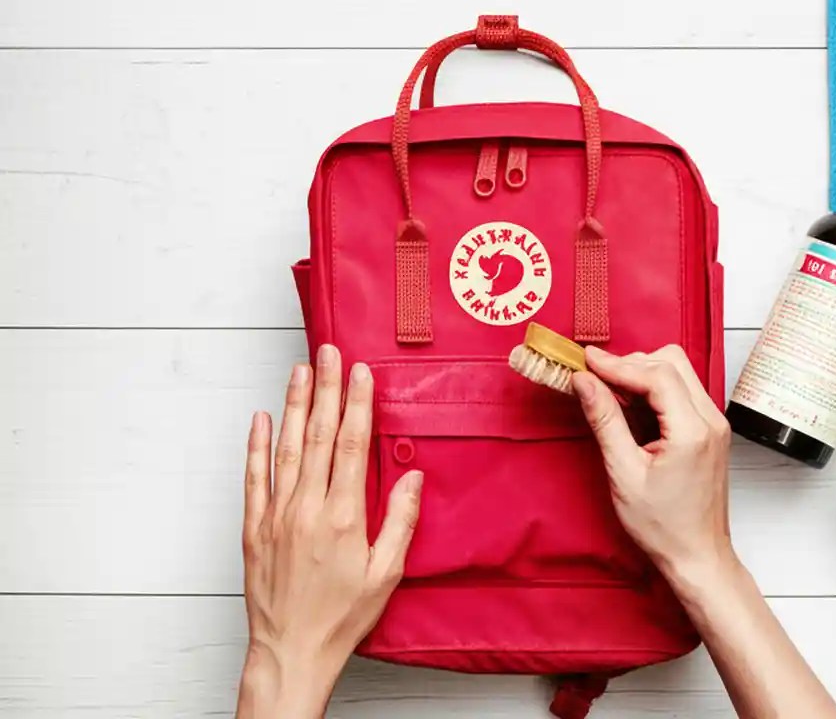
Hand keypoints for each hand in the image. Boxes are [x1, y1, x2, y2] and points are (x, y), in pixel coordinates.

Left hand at [237, 345, 422, 718]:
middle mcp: (307, 509)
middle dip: (325, 390)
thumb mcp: (387, 573)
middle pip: (318, 436)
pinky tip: (260, 418)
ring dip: (293, 405)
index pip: (350, 446)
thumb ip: (399, 521)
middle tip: (328, 353)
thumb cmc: (342, 617)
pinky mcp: (254, 529)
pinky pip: (254, 478)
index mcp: (344, 517)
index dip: (355, 405)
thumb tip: (411, 478)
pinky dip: (256, 445)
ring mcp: (276, 516)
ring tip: (300, 370)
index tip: (359, 373)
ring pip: (286, 448)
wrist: (292, 650)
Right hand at [571, 345, 734, 579]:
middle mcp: (711, 420)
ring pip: (679, 373)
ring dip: (643, 375)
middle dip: (631, 364)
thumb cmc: (664, 527)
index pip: (657, 375)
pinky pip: (683, 393)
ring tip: (611, 394)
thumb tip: (584, 382)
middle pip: (672, 363)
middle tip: (596, 378)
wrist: (698, 556)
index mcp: (693, 431)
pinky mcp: (710, 430)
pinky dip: (655, 391)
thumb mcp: (624, 474)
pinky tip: (631, 409)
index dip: (618, 363)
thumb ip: (605, 421)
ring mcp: (715, 424)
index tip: (586, 360)